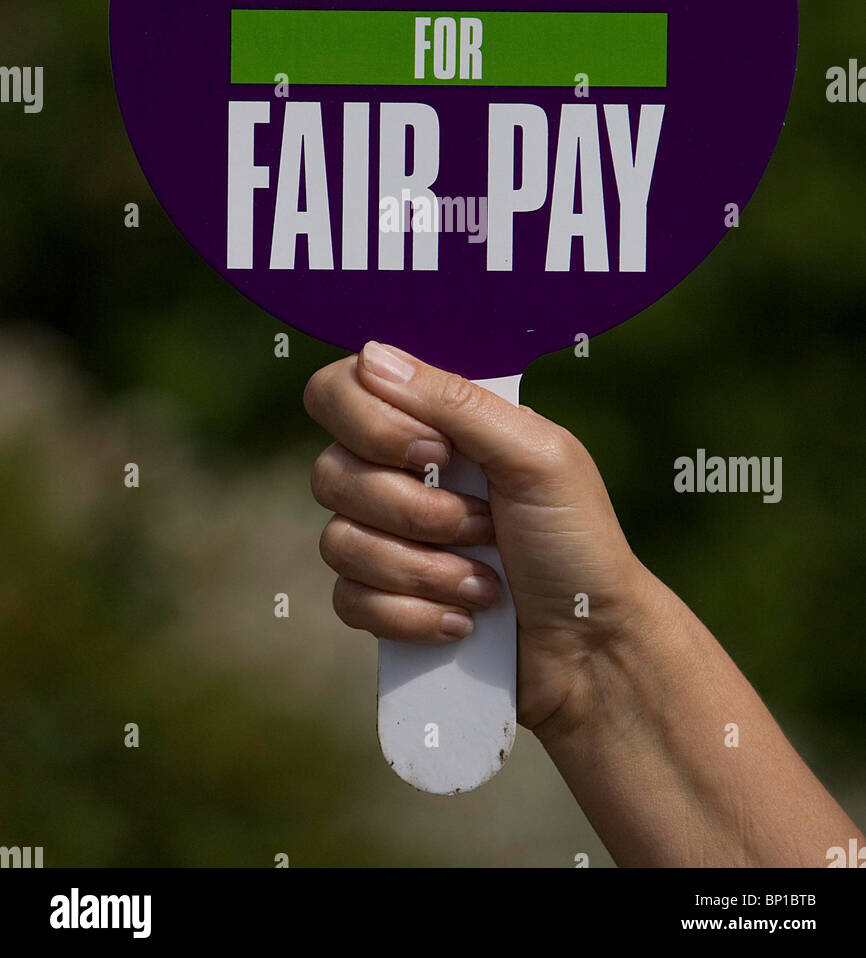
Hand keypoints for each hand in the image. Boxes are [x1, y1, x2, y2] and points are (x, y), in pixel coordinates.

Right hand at [303, 339, 645, 733]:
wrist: (590, 646)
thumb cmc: (576, 539)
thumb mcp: (537, 456)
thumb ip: (458, 402)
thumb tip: (372, 356)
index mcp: (432, 421)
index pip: (340, 390)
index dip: (372, 424)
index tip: (438, 453)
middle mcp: (395, 471)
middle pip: (330, 471)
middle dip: (414, 511)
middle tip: (483, 524)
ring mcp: (382, 537)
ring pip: (337, 542)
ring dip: (423, 570)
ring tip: (484, 582)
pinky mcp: (380, 599)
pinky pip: (349, 600)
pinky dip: (412, 614)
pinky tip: (462, 619)